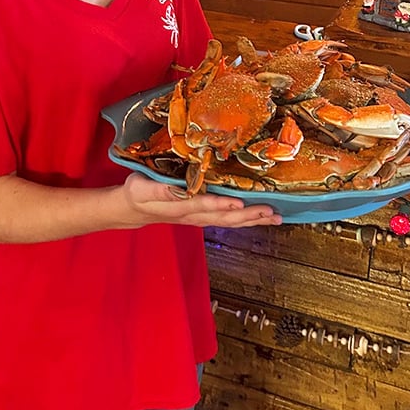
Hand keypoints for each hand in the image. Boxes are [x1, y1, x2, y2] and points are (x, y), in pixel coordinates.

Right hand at [119, 172, 282, 227]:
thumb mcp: (141, 188)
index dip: (221, 205)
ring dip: (253, 220)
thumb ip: (159, 191)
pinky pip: (228, 221)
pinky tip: (261, 217)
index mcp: (179, 206)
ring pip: (230, 222)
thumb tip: (175, 189)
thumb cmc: (137, 194)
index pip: (203, 206)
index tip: (240, 202)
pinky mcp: (203, 217)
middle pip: (224, 218)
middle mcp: (194, 215)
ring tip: (275, 217)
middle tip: (271, 212)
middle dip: (249, 215)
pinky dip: (247, 220)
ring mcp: (200, 218)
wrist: (133, 209)